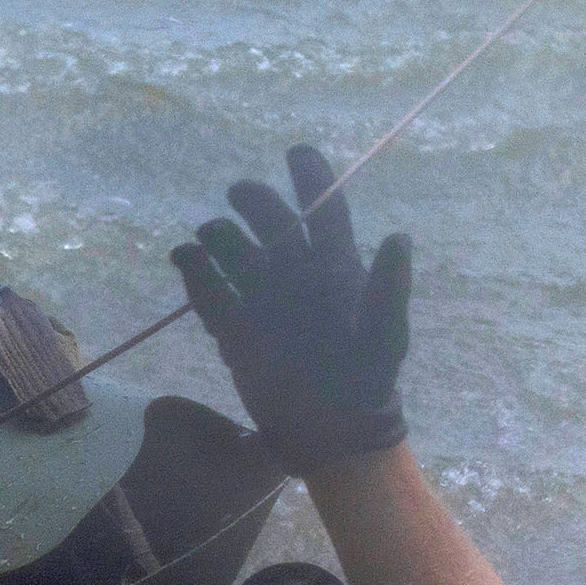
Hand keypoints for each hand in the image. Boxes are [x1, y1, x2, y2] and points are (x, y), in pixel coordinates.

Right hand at [168, 142, 412, 470]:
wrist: (334, 431)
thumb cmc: (368, 380)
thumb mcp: (386, 335)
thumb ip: (389, 287)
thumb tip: (398, 236)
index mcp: (336, 268)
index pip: (325, 211)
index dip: (312, 179)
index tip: (295, 153)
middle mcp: (296, 276)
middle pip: (272, 224)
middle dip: (254, 202)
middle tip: (238, 195)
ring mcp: (262, 302)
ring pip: (234, 254)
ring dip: (218, 238)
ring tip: (207, 238)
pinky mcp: (234, 331)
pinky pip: (209, 295)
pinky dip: (196, 278)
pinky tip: (187, 263)